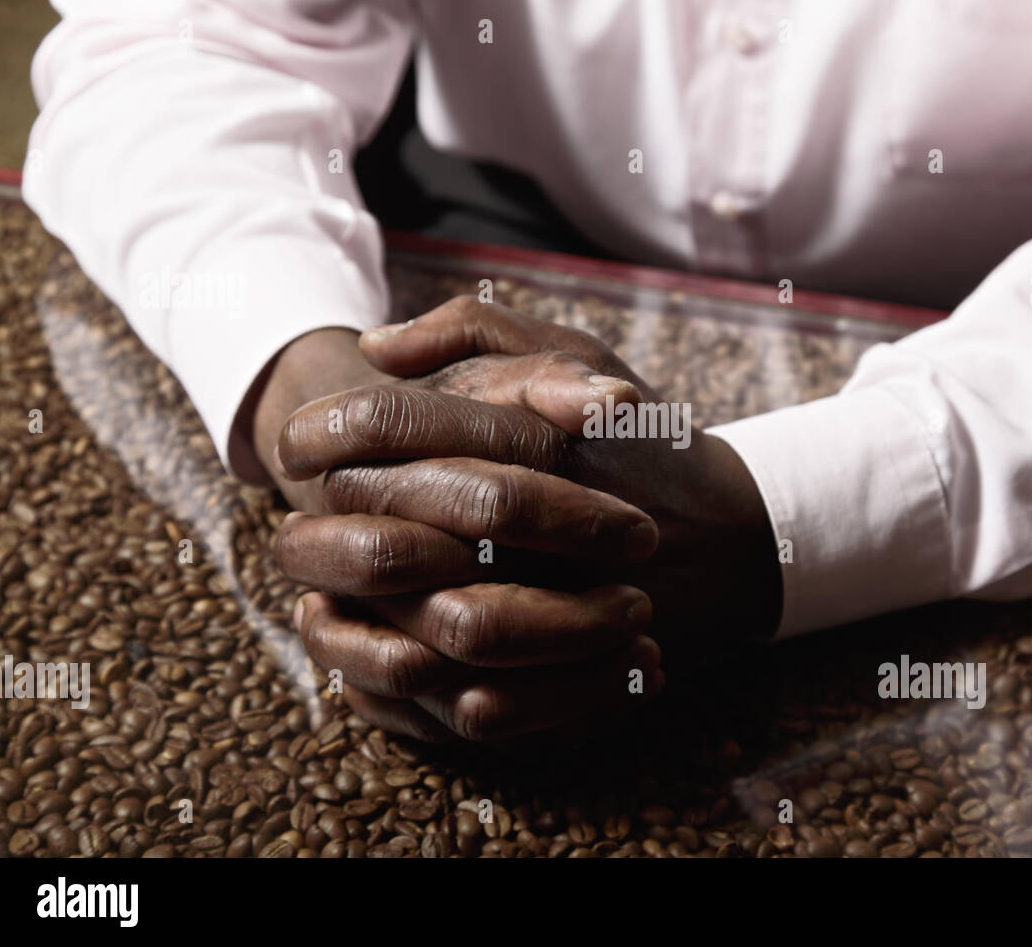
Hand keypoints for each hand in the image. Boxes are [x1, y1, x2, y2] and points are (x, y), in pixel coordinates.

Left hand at [270, 298, 781, 738]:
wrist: (734, 539)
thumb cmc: (640, 442)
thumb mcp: (575, 356)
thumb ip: (477, 330)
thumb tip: (377, 349)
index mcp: (538, 434)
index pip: (397, 424)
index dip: (329, 430)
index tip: (297, 442)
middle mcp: (547, 521)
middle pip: (398, 529)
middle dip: (328, 530)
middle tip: (297, 525)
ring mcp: (565, 605)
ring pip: (431, 623)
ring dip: (362, 615)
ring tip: (320, 594)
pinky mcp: (576, 673)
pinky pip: (477, 699)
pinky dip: (419, 685)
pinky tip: (376, 650)